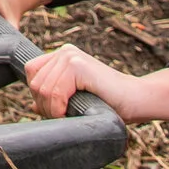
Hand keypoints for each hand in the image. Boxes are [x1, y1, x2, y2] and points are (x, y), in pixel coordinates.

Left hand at [24, 43, 168, 123]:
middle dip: (44, 105)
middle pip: (34, 82)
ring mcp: (71, 56)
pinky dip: (58, 108)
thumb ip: (55, 98)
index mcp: (61, 56)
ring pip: (42, 88)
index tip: (54, 110)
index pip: (31, 73)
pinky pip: (55, 92)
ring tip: (68, 116)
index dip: (38, 95)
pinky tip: (70, 112)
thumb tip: (31, 106)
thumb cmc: (109, 102)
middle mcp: (64, 52)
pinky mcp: (78, 65)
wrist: (137, 100)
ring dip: (51, 110)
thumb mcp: (76, 99)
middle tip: (61, 116)